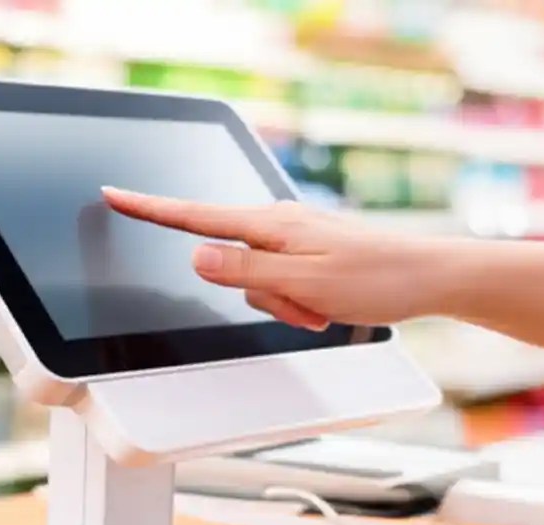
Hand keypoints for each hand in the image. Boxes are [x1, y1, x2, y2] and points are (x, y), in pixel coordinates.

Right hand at [103, 188, 458, 329]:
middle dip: (259, 296)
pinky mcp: (305, 252)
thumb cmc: (377, 279)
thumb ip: (245, 271)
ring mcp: (292, 238)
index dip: (150, 209)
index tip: (114, 195)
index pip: (194, 217)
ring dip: (284, 304)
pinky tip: (326, 305)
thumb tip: (196, 256)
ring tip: (322, 308)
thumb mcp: (304, 283)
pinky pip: (279, 283)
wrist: (429, 277)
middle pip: (230, 264)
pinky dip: (297, 302)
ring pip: (256, 282)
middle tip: (303, 310)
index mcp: (270, 224)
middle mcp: (277, 224)